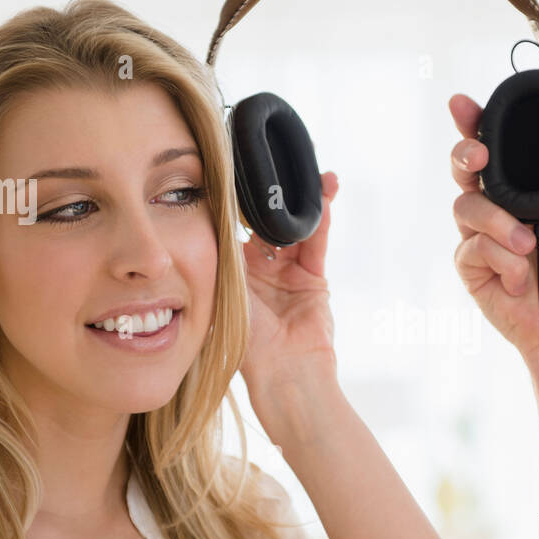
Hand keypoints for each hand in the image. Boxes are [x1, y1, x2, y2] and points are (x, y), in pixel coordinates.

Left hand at [238, 171, 339, 406]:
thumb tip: (215, 206)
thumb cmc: (246, 340)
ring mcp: (287, 274)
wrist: (283, 373)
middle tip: (277, 165)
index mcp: (231, 273)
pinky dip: (320, 221)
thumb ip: (224, 250)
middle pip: (267, 223)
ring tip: (313, 174)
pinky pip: (316, 244)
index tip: (240, 169)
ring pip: (296, 230)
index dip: (238, 200)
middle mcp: (258, 270)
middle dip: (274, 196)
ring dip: (305, 203)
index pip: (234, 226)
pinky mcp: (313, 280)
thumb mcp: (226, 286)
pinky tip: (324, 195)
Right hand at [448, 93, 538, 361]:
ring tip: (529, 244)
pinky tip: (522, 277)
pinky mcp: (471, 266)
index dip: (474, 122)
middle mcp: (498, 204)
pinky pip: (472, 247)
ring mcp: (480, 235)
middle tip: (478, 156)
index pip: (496, 145)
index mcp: (526, 185)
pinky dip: (502, 259)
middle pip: (464, 166)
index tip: (463, 105)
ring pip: (466, 206)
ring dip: (497, 223)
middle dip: (464, 154)